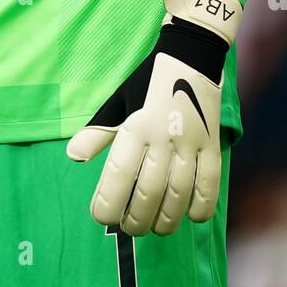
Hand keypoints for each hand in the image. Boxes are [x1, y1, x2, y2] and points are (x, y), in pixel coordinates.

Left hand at [66, 0, 240, 236]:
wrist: (190, 58)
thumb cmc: (146, 85)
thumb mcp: (116, 103)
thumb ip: (97, 132)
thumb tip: (73, 156)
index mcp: (136, 126)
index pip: (119, 175)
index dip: (107, 203)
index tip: (100, 215)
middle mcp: (163, 137)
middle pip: (148, 192)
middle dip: (135, 219)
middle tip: (128, 227)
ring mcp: (192, 143)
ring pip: (178, 195)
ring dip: (165, 220)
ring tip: (154, 228)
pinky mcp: (213, 146)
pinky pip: (210, 186)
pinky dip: (200, 207)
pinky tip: (188, 216)